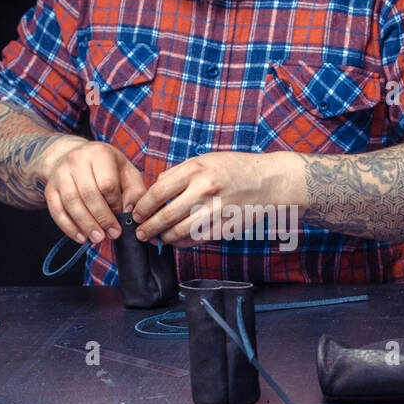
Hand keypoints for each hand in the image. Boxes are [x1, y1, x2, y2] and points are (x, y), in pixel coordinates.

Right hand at [39, 137, 147, 243]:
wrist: (75, 157)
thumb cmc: (106, 168)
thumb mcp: (126, 172)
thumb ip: (134, 191)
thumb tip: (130, 212)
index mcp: (99, 153)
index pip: (107, 184)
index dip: (115, 205)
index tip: (122, 217)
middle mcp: (76, 160)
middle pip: (88, 194)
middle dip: (102, 218)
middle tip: (112, 234)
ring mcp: (60, 174)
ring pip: (71, 203)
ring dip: (85, 224)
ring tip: (97, 239)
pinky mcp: (50, 188)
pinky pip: (56, 210)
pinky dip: (68, 227)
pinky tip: (81, 238)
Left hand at [129, 150, 296, 245]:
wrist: (268, 181)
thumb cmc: (234, 168)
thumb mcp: (205, 160)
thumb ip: (178, 173)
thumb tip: (153, 191)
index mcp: (196, 170)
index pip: (158, 191)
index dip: (143, 206)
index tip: (136, 214)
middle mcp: (205, 190)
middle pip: (166, 215)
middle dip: (148, 227)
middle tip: (140, 233)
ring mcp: (216, 210)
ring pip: (180, 232)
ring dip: (164, 238)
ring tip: (158, 238)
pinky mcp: (225, 227)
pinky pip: (197, 240)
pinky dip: (183, 243)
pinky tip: (177, 240)